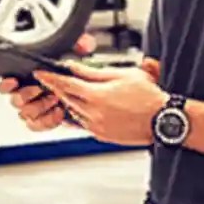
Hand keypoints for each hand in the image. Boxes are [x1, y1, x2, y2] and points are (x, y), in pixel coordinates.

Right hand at [0, 32, 98, 131]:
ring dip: (40, 107)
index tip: (14, 80)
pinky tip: (59, 112)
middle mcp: (26, 94)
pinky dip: (47, 121)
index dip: (6, 85)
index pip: (5, 85)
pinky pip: (37, 125)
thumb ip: (79, 44)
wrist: (84, 90)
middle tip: (40, 88)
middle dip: (28, 95)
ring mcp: (34, 108)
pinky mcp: (44, 120)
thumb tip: (84, 44)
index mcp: (24, 78)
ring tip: (55, 99)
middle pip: (16, 101)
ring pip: (26, 114)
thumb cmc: (72, 69)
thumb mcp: (76, 52)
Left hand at [33, 60, 166, 145]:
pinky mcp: (102, 136)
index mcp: (96, 96)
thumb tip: (76, 67)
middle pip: (66, 99)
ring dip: (68, 102)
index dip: (50, 78)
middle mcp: (93, 114)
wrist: (163, 120)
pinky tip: (84, 108)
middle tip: (51, 81)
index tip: (40, 74)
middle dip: (57, 89)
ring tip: (70, 93)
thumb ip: (95, 72)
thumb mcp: (122, 75)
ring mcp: (96, 127)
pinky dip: (79, 115)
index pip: (65, 84)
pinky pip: (82, 124)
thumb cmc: (148, 97)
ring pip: (73, 112)